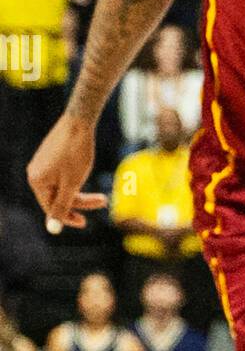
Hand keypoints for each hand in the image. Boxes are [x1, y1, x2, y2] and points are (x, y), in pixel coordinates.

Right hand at [27, 113, 106, 229]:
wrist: (79, 121)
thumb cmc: (75, 153)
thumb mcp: (71, 184)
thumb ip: (62, 206)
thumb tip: (52, 229)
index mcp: (37, 181)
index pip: (51, 208)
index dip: (68, 217)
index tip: (84, 222)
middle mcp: (35, 173)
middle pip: (57, 197)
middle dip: (81, 202)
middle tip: (102, 201)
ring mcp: (42, 163)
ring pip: (62, 186)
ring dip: (81, 191)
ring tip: (102, 192)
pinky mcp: (51, 155)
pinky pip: (62, 175)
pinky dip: (75, 179)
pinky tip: (86, 171)